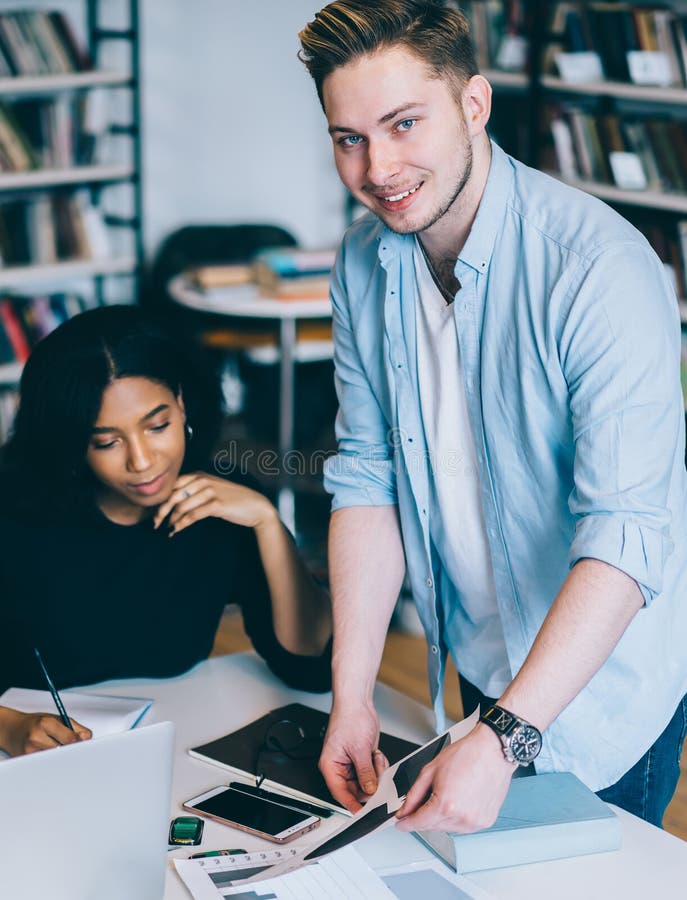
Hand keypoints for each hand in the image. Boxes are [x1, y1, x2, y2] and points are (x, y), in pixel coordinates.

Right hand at [0, 707, 91, 756]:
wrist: (12, 730)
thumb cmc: (36, 723)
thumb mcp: (57, 719)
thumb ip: (75, 728)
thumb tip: (87, 739)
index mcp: (45, 723)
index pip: (69, 738)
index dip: (79, 744)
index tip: (83, 747)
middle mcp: (36, 737)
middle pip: (63, 752)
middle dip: (70, 752)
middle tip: (74, 753)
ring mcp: (29, 751)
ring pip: (55, 761)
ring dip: (61, 758)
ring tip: (58, 751)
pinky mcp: (26, 762)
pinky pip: (46, 765)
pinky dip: (52, 762)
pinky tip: (50, 757)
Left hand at [153, 472, 275, 535]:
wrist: (255, 505)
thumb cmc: (232, 499)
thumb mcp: (212, 489)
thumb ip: (194, 491)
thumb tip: (173, 503)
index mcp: (199, 475)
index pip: (172, 485)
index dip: (161, 499)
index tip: (154, 511)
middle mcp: (203, 480)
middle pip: (173, 496)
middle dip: (161, 511)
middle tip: (155, 523)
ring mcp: (210, 492)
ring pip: (181, 507)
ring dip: (171, 520)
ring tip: (167, 529)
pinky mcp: (216, 504)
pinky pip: (192, 516)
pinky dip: (181, 524)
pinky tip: (176, 530)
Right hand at [319, 702, 388, 812]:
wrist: (357, 702)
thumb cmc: (349, 718)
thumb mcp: (359, 749)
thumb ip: (365, 773)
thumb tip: (370, 791)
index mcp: (330, 766)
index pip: (340, 794)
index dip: (352, 806)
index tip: (364, 815)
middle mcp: (340, 768)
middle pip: (356, 790)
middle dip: (370, 784)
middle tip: (378, 776)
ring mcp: (351, 764)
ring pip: (366, 783)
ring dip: (376, 773)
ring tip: (375, 757)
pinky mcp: (362, 759)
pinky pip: (372, 773)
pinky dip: (378, 766)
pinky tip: (376, 754)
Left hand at [395, 723, 515, 833]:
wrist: (492, 750)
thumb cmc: (466, 755)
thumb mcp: (431, 770)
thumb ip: (414, 794)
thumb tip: (405, 810)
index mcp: (446, 805)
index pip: (419, 823)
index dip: (407, 823)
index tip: (401, 823)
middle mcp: (462, 818)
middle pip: (432, 826)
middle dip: (424, 815)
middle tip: (427, 797)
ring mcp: (475, 822)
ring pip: (447, 828)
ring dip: (442, 816)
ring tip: (450, 792)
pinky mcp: (485, 821)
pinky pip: (463, 826)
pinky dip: (457, 817)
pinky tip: (460, 799)